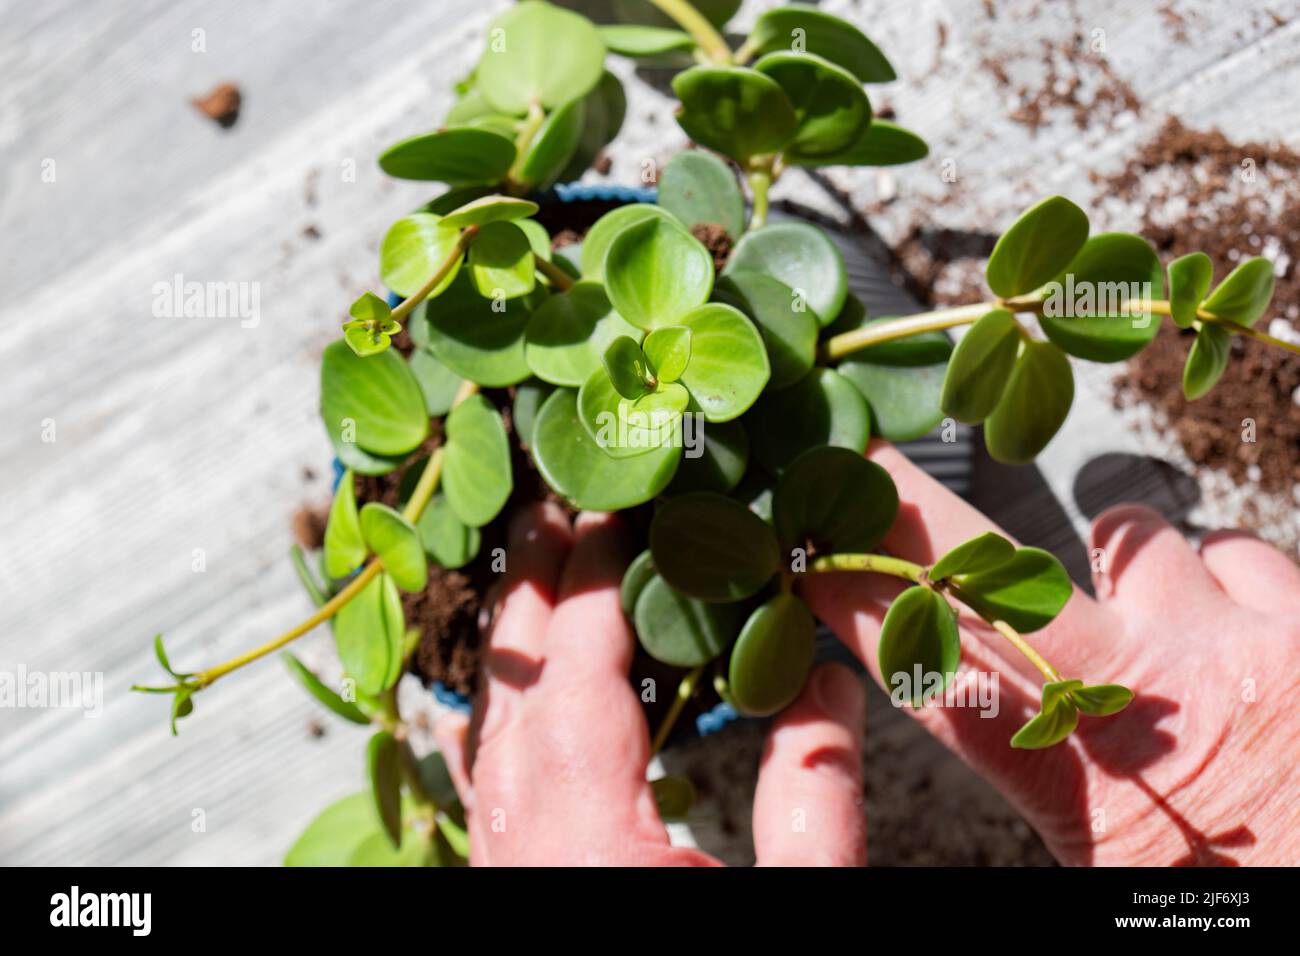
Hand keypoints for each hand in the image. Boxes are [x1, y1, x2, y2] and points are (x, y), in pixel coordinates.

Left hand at [434, 505, 867, 865]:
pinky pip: (484, 773)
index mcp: (587, 835)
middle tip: (552, 505)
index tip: (610, 510)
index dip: (591, 578)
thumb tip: (829, 682)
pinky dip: (502, 708)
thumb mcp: (798, 899)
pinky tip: (516, 689)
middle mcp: (519, 841)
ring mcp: (499, 862)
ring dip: (516, 639)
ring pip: (489, 726)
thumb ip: (816, 793)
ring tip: (537, 571)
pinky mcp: (506, 878)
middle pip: (513, 684)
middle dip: (532, 583)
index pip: (577, 671)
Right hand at [801, 440, 1299, 865]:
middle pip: (992, 573)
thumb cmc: (1238, 880)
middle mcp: (1155, 692)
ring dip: (1134, 572)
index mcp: (1092, 787)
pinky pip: (1244, 550)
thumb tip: (980, 703)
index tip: (805, 557)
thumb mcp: (1118, 857)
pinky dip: (1231, 580)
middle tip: (875, 476)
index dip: (859, 606)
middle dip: (914, 515)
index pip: (934, 678)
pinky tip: (1246, 635)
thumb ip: (1045, 772)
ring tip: (1158, 629)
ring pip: (1141, 538)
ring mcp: (1244, 643)